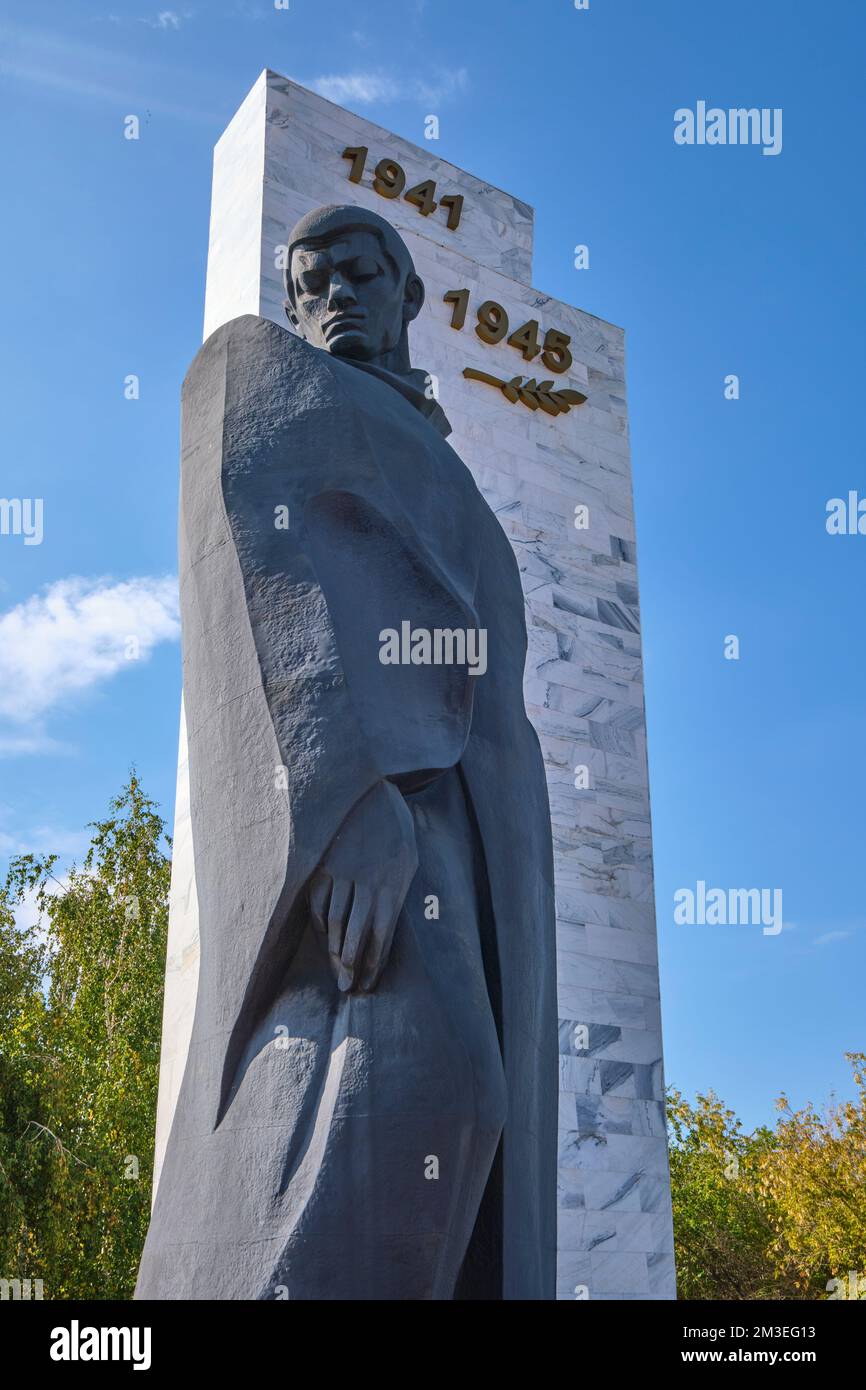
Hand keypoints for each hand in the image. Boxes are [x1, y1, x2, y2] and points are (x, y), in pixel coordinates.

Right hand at [308, 780, 417, 992]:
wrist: (372, 793)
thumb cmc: (396, 832)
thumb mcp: (408, 862)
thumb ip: (397, 897)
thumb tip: (385, 934)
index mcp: (391, 887)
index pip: (380, 937)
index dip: (373, 964)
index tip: (367, 984)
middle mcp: (366, 885)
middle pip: (355, 936)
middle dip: (351, 967)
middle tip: (348, 989)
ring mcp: (341, 875)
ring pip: (334, 922)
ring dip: (333, 951)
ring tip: (336, 971)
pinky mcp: (323, 866)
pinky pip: (317, 903)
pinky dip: (319, 925)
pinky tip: (323, 939)